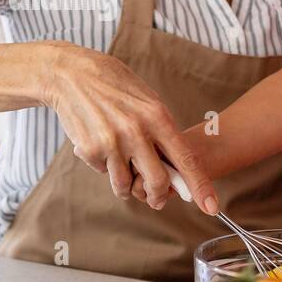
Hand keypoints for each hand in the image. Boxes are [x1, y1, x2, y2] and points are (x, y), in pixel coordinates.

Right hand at [38, 41, 217, 213]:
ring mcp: (113, 142)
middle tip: (156, 198)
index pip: (186, 159)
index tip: (210, 206)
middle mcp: (137, 131)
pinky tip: (99, 143)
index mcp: (157, 116)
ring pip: (126, 185)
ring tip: (120, 164)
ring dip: (125, 184)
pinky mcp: (91, 150)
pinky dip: (103, 166)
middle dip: (158, 195)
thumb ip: (160, 129)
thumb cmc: (112, 84)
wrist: (70, 74)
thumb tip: (176, 163)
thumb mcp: (145, 98)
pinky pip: (103, 172)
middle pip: (158, 182)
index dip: (200, 186)